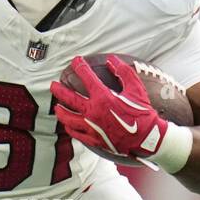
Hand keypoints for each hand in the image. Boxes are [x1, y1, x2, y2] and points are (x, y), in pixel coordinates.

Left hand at [50, 54, 167, 158]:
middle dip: (59, 90)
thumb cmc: (142, 113)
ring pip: (68, 118)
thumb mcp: (136, 89)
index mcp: (103, 97)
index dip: (80, 66)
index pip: (86, 77)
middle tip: (53, 85)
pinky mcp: (93, 139)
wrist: (147, 138)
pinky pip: (76, 133)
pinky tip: (67, 124)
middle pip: (69, 98)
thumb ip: (124, 72)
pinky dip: (69, 128)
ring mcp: (91, 127)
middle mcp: (93, 112)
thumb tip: (112, 60)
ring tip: (56, 106)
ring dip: (60, 110)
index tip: (76, 61)